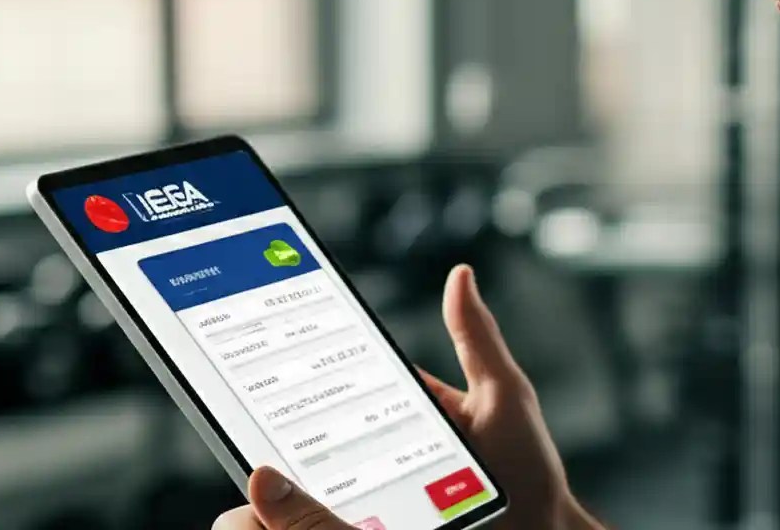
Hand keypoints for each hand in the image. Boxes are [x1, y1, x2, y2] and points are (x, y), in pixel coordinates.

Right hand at [213, 265, 601, 529]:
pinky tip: (286, 517)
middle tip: (249, 427)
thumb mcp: (503, 396)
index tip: (271, 365)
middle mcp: (394, 453)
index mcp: (415, 415)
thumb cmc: (530, 470)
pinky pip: (338, 520)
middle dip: (287, 436)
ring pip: (323, 487)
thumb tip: (460, 275)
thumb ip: (476, 340)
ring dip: (292, 485)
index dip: (314, 378)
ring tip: (261, 478)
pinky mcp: (379, 521)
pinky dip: (313, 517)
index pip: (354, 388)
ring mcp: (387, 492)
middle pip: (326, 439)